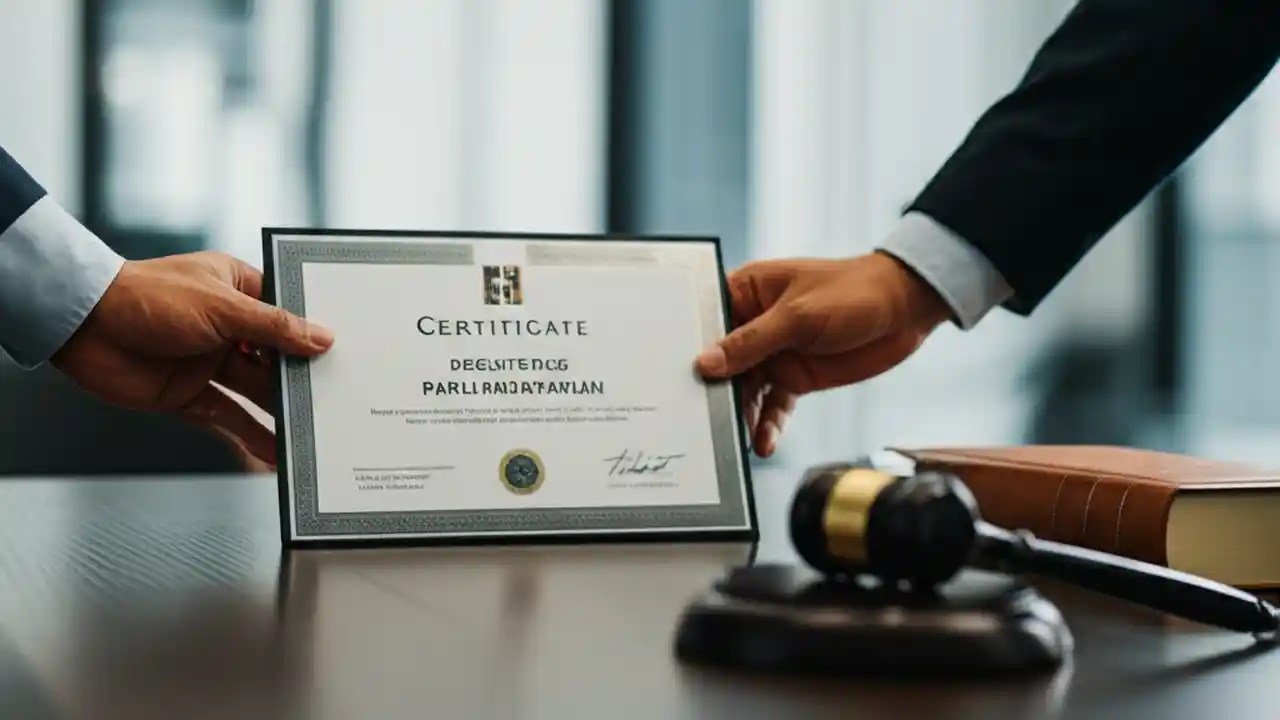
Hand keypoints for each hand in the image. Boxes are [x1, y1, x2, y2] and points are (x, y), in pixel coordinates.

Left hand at [51, 251, 333, 466]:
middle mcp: (227, 326)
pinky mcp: (188, 394)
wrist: (81, 326)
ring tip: (313, 433)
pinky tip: (274, 452)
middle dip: (301, 379)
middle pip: (275, 357)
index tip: (344, 355)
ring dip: (281, 412)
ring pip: (255, 391)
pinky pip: (228, 417)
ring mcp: (208, 361)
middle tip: (335, 400)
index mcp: (237, 289)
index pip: (287, 313)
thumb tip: (322, 338)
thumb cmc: (147, 298)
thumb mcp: (223, 307)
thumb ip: (275, 327)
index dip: (313, 335)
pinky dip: (251, 435)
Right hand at [695, 252, 950, 457]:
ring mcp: (774, 352)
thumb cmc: (853, 292)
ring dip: (739, 413)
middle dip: (712, 388)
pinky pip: (773, 406)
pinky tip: (763, 443)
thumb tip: (707, 363)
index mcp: (747, 291)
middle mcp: (754, 324)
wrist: (906, 310)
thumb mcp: (799, 316)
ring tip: (731, 438)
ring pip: (744, 388)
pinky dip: (767, 425)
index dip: (688, 346)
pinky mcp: (794, 377)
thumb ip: (751, 342)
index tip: (672, 374)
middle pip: (721, 361)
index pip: (706, 320)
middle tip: (698, 417)